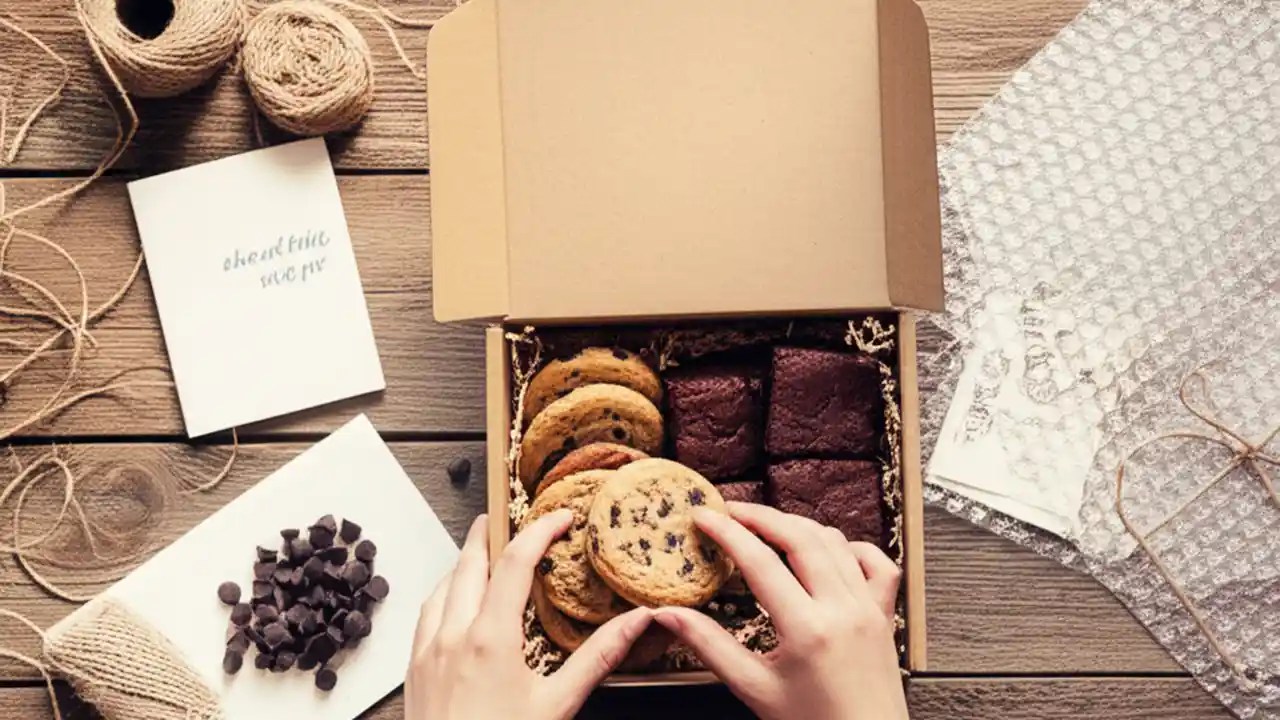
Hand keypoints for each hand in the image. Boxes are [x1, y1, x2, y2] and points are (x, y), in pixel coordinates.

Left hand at [405, 512, 653, 719]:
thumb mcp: (559, 705)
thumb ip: (598, 658)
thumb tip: (636, 623)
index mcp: (491, 637)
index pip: (516, 560)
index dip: (540, 530)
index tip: (560, 518)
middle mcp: (453, 635)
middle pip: (470, 562)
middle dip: (491, 533)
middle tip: (508, 517)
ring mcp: (428, 652)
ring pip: (443, 585)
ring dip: (465, 563)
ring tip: (485, 557)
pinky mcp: (415, 670)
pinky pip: (426, 615)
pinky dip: (444, 594)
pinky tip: (455, 605)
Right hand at [653, 502, 907, 719]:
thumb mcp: (754, 689)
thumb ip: (710, 646)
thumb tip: (671, 616)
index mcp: (807, 629)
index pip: (760, 562)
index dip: (727, 533)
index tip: (704, 517)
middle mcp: (842, 608)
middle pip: (799, 537)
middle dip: (760, 515)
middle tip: (730, 510)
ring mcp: (868, 607)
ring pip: (834, 541)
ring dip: (797, 525)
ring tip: (766, 524)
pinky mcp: (884, 613)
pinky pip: (874, 562)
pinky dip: (849, 547)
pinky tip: (827, 550)